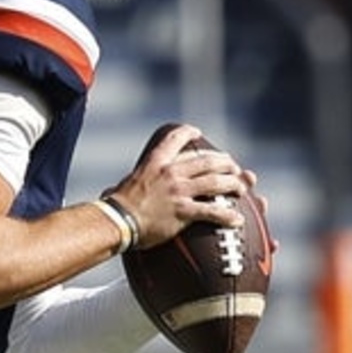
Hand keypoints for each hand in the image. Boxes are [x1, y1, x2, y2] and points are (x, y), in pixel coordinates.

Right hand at [106, 124, 248, 250]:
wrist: (115, 221)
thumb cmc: (114, 208)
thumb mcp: (119, 187)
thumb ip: (124, 186)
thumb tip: (108, 192)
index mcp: (155, 163)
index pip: (174, 138)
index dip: (188, 133)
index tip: (197, 131)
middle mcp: (171, 173)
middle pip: (207, 161)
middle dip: (225, 163)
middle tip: (233, 167)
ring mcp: (179, 191)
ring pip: (216, 182)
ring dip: (234, 184)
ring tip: (242, 188)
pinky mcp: (183, 211)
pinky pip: (213, 211)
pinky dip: (228, 215)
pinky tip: (237, 220)